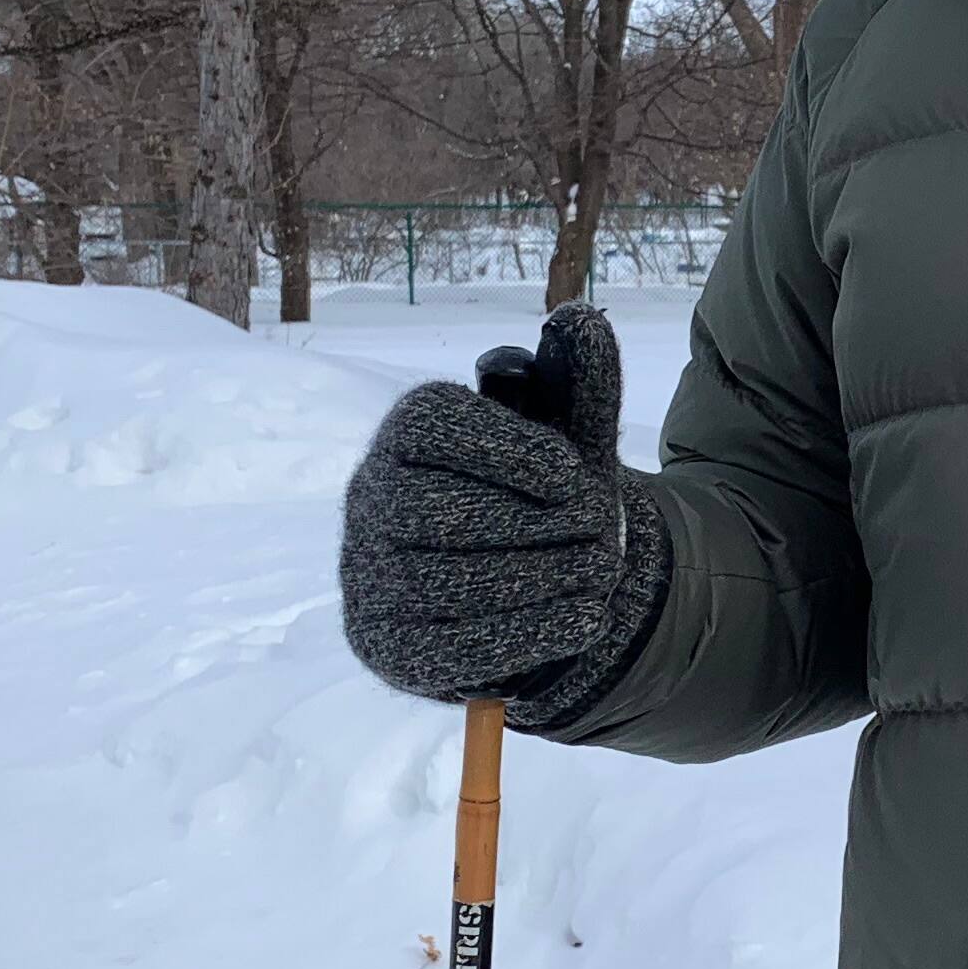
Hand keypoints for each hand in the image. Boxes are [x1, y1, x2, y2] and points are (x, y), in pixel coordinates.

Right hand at [341, 303, 669, 716]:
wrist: (529, 585)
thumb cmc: (544, 497)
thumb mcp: (568, 436)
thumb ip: (577, 382)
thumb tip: (580, 321)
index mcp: (404, 433)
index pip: (432, 426)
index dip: (508, 450)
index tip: (576, 475)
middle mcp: (368, 499)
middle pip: (432, 510)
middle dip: (528, 523)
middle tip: (601, 531)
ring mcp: (366, 577)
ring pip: (441, 582)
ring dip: (537, 579)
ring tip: (601, 573)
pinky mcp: (385, 646)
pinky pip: (449, 647)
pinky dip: (527, 634)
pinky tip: (585, 619)